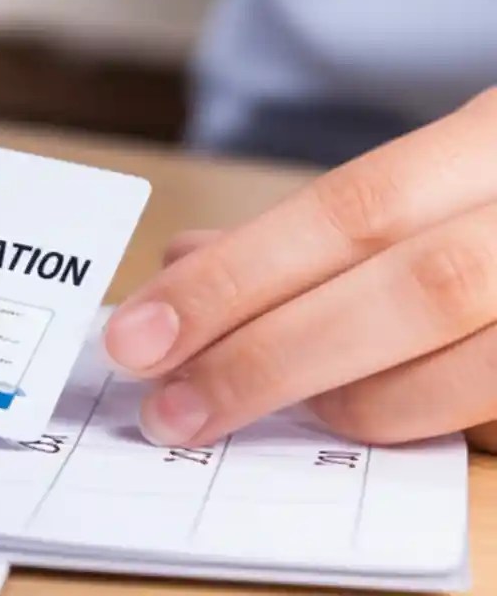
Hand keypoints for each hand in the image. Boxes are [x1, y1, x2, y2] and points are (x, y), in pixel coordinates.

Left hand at [103, 88, 496, 451]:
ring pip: (476, 368)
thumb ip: (314, 226)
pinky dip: (426, 426)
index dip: (237, 279)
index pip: (350, 208)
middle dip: (271, 356)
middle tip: (167, 409)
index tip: (139, 336)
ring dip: (350, 401)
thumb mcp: (425, 176)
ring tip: (261, 407)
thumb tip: (181, 268)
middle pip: (413, 290)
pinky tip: (362, 414)